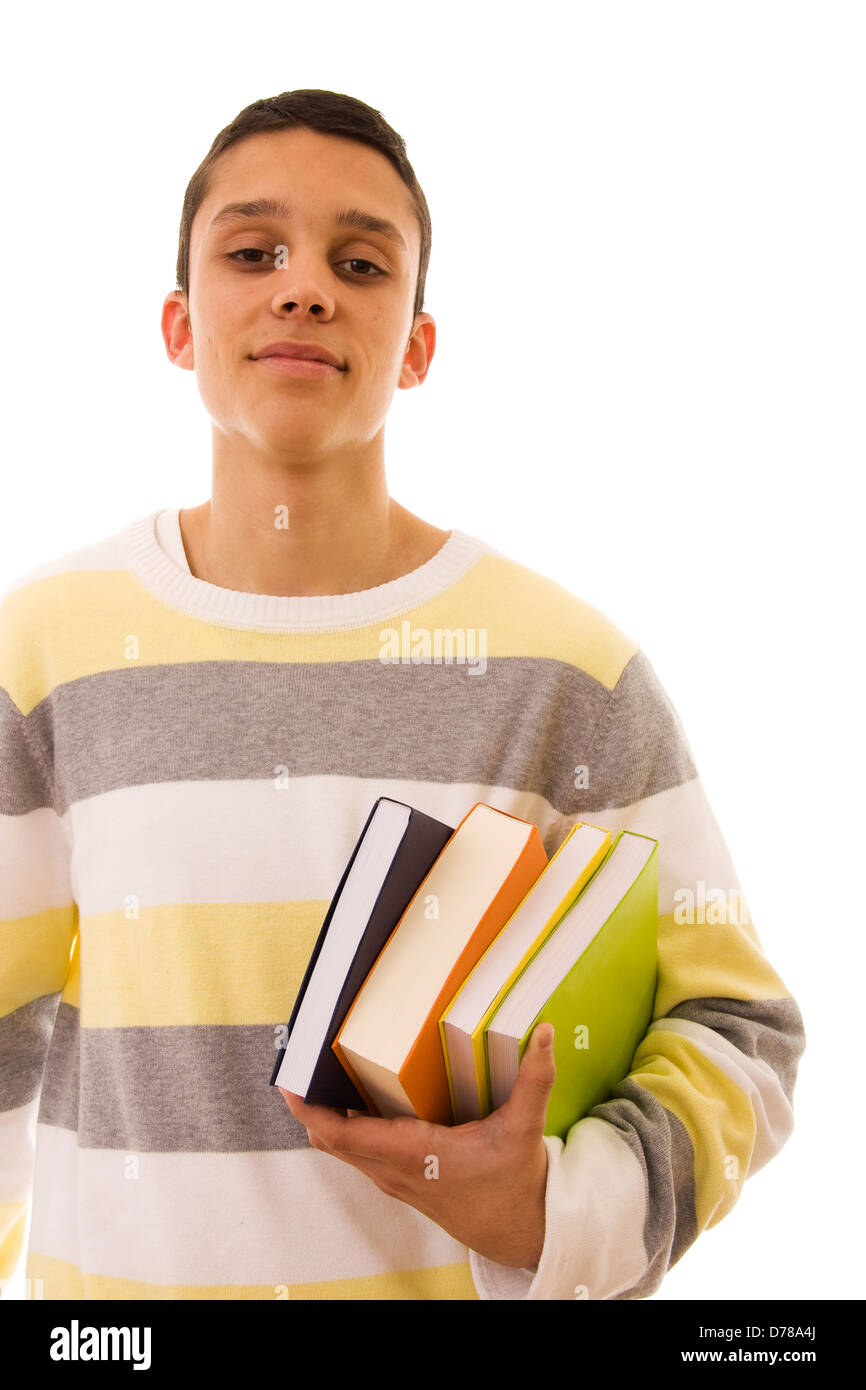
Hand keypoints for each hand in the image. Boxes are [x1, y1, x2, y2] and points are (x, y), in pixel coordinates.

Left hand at [279, 1021, 555, 1268]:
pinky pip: (358, 1155)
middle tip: (296, 1064)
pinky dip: (344, 1130)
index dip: (310, 1111)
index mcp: (416, 1154)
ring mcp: (395, 1180)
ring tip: (316, 1075)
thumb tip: (545, 1033)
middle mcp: (396, 1170)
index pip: (345, 1135)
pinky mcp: (401, 1182)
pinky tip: (351, 1101)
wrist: (519, 1233)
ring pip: (342, 1150)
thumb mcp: (526, 1129)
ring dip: (324, 1117)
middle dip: (307, 1106)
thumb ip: (535, 1078)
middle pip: (331, 1141)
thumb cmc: (516, 1184)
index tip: (289, 1083)